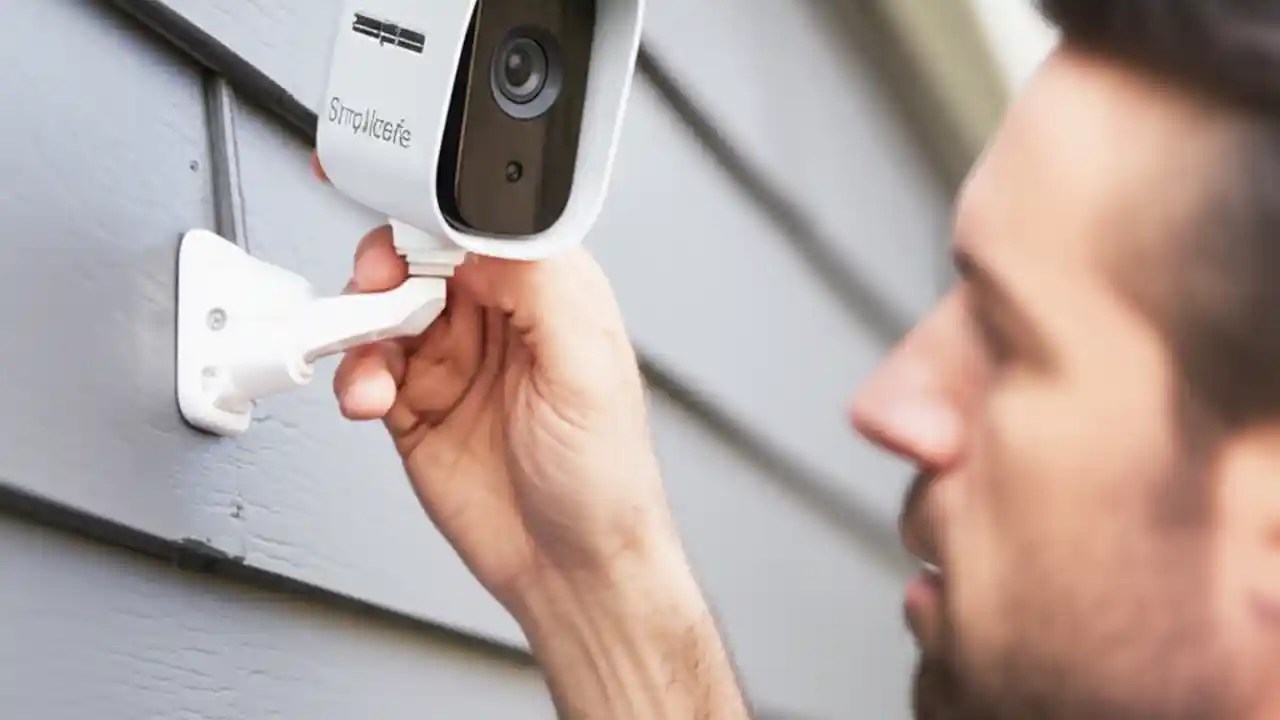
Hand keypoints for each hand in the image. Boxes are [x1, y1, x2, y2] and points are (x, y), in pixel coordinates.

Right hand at [315, 155, 750, 718]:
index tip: (397, 203)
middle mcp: (499, 319)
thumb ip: (540, 284)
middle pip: (421, 257)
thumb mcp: (587, 367)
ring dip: (363, 326)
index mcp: (549, 293)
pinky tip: (370, 397)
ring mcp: (454, 362)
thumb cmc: (606, 477)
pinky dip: (355, 377)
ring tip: (373, 361)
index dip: (436, 207)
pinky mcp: (416, 405)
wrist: (570, 569)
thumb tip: (490, 221)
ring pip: (383, 310)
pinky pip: (365, 370)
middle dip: (386, 265)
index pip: (483, 225)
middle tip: (376, 288)